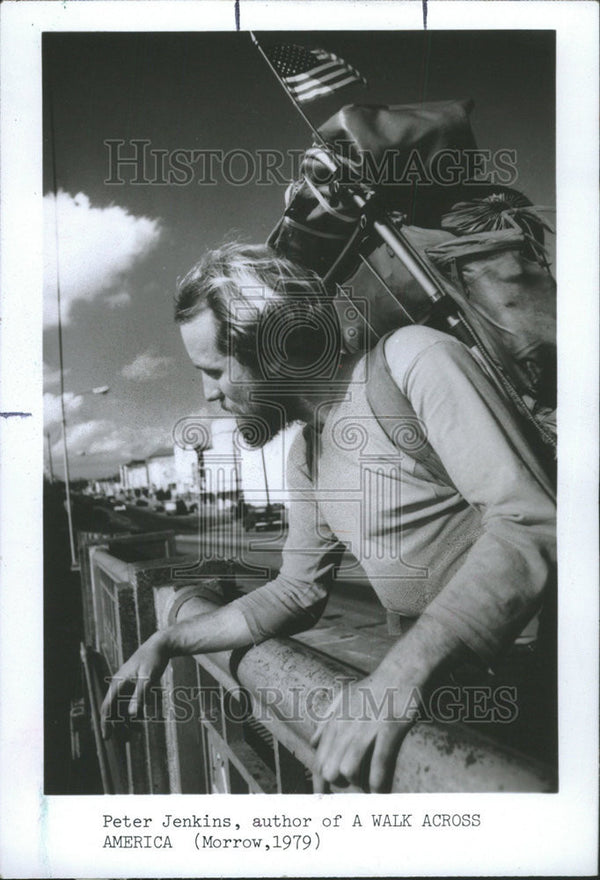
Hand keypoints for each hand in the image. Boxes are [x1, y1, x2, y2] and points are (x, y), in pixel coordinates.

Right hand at [100, 632, 169, 739]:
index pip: (107, 706)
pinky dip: (135, 712)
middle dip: (118, 725)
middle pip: (114, 710)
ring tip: (136, 733)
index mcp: (117, 683)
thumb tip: (131, 714)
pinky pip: (131, 703)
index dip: (106, 723)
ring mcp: (126, 685)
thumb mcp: (147, 678)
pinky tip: (142, 721)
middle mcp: (119, 685)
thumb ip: (139, 696)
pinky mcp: (135, 685)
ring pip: (123, 708)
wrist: (160, 646)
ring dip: (128, 720)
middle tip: (124, 741)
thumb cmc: (152, 659)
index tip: (106, 737)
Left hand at [311, 672, 419, 792]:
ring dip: (357, 784)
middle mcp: (346, 725)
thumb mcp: (343, 696)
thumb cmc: (373, 687)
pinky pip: (378, 763)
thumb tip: (313, 741)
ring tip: (366, 788)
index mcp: (335, 719)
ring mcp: (366, 727)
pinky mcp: (388, 728)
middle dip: (338, 785)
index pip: (319, 759)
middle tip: (351, 791)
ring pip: (349, 769)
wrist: (400, 671)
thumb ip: (326, 718)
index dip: (319, 782)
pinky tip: (379, 790)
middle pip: (330, 768)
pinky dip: (377, 782)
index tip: (323, 797)